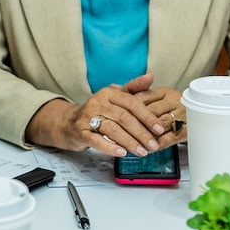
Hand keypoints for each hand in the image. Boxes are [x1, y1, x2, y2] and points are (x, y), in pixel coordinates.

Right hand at [27, 74, 176, 157]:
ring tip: (141, 152)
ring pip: (112, 129)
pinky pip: (96, 140)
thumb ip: (133, 88)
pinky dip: (110, 147)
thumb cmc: (98, 111)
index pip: (132, 103)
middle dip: (141, 133)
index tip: (159, 129)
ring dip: (129, 142)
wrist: (70, 123)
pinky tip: (122, 153)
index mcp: (109, 93)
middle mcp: (98, 102)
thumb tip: (150, 77)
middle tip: (153, 145)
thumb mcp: (115, 97)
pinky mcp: (80, 132)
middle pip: (124, 117)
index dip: (147, 116)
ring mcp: (87, 117)